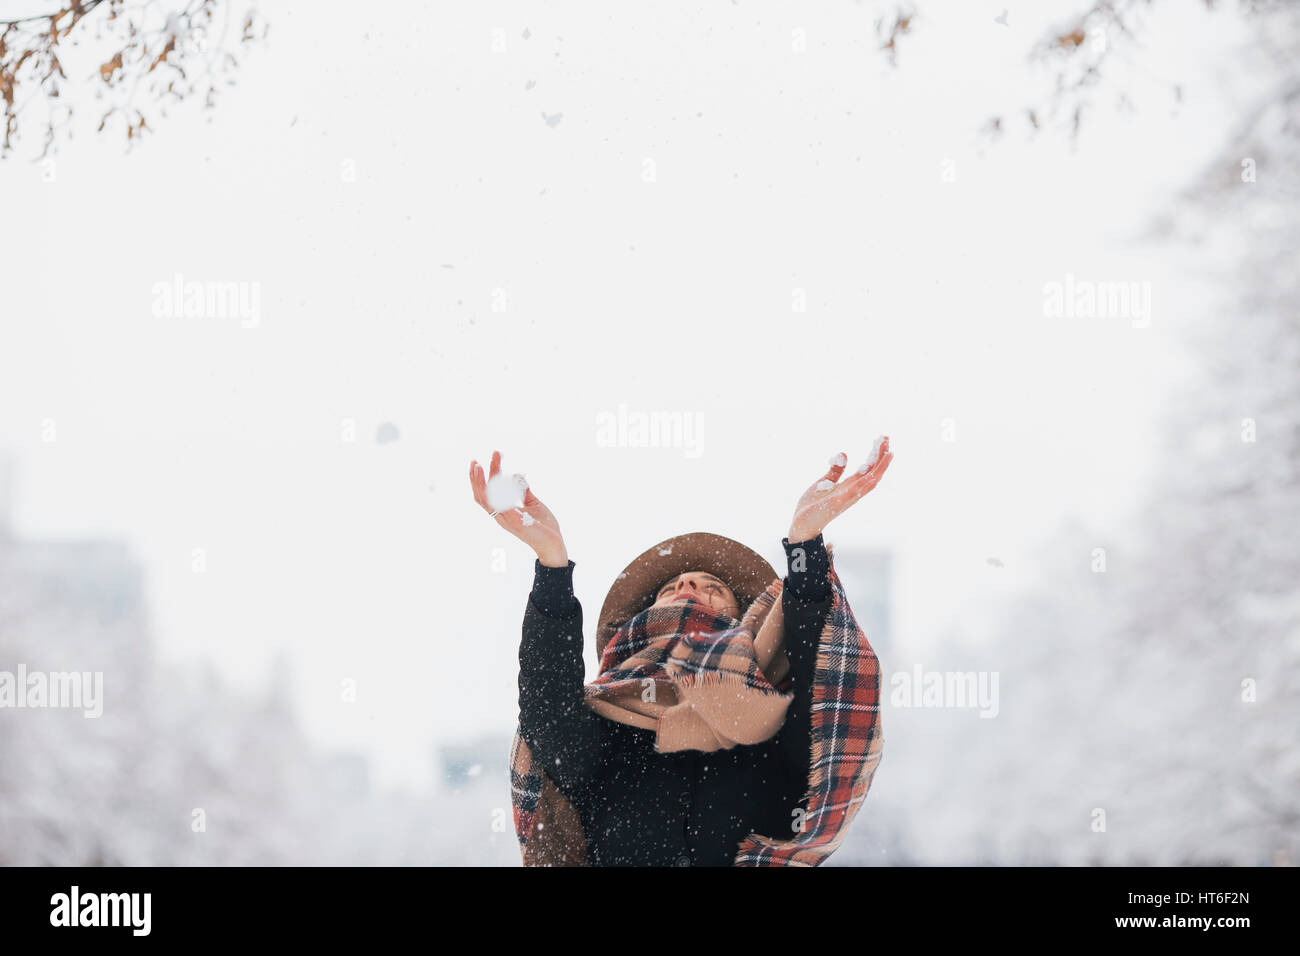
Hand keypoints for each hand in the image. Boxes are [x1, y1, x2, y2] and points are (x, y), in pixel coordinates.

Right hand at [469, 450, 568, 566]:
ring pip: (486, 500)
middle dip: (476, 479)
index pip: (489, 493)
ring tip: (478, 467)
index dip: (485, 477)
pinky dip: (498, 493)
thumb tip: (517, 475)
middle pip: (481, 496)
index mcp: (503, 512)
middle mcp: (501, 516)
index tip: (487, 460)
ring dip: (481, 483)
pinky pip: (502, 506)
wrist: (554, 545)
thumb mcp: (533, 504)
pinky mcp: (516, 523)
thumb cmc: (544, 527)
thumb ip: (524, 491)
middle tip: (474, 461)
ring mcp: (507, 520)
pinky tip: (498, 479)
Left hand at [787, 437, 892, 542]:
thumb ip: (835, 470)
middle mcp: (852, 492)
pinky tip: (870, 475)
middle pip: (873, 474)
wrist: (801, 524)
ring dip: (879, 469)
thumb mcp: (825, 483)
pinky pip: (852, 494)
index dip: (876, 455)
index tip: (883, 440)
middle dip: (881, 458)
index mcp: (849, 486)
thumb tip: (844, 454)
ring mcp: (846, 499)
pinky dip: (862, 485)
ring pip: (868, 483)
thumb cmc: (813, 506)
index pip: (868, 469)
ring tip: (888, 453)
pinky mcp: (835, 504)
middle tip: (887, 439)